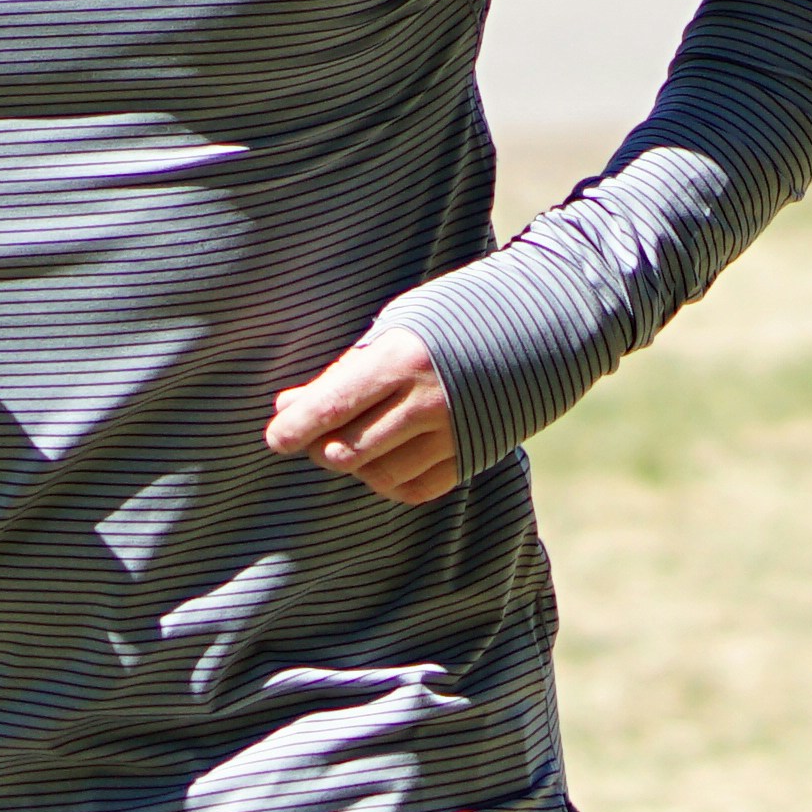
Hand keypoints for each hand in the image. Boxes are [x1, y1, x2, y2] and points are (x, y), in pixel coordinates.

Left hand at [265, 323, 460, 504]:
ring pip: (378, 476)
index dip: (297, 427)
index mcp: (403, 359)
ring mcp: (453, 436)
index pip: (334, 406)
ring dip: (355, 464)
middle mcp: (427, 403)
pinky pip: (413, 489)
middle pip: (348, 451)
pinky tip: (383, 459)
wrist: (535, 330)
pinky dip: (388, 480)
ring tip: (355, 437)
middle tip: (313, 434)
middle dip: (319, 448)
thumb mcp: (392, 330)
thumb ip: (341, 373)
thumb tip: (287, 405)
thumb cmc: (449, 322)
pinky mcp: (471, 458)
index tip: (276, 439)